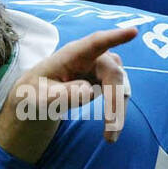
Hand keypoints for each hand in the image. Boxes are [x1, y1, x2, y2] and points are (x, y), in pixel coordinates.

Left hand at [0, 26, 135, 162]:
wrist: (35, 99)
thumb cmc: (34, 93)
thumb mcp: (38, 98)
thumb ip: (60, 94)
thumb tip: (89, 91)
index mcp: (71, 55)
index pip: (95, 43)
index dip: (114, 37)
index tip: (133, 32)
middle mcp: (91, 57)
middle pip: (112, 74)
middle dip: (115, 101)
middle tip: (111, 129)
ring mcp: (101, 67)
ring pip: (119, 86)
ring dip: (118, 110)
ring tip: (110, 137)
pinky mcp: (106, 80)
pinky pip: (118, 94)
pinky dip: (116, 112)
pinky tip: (110, 130)